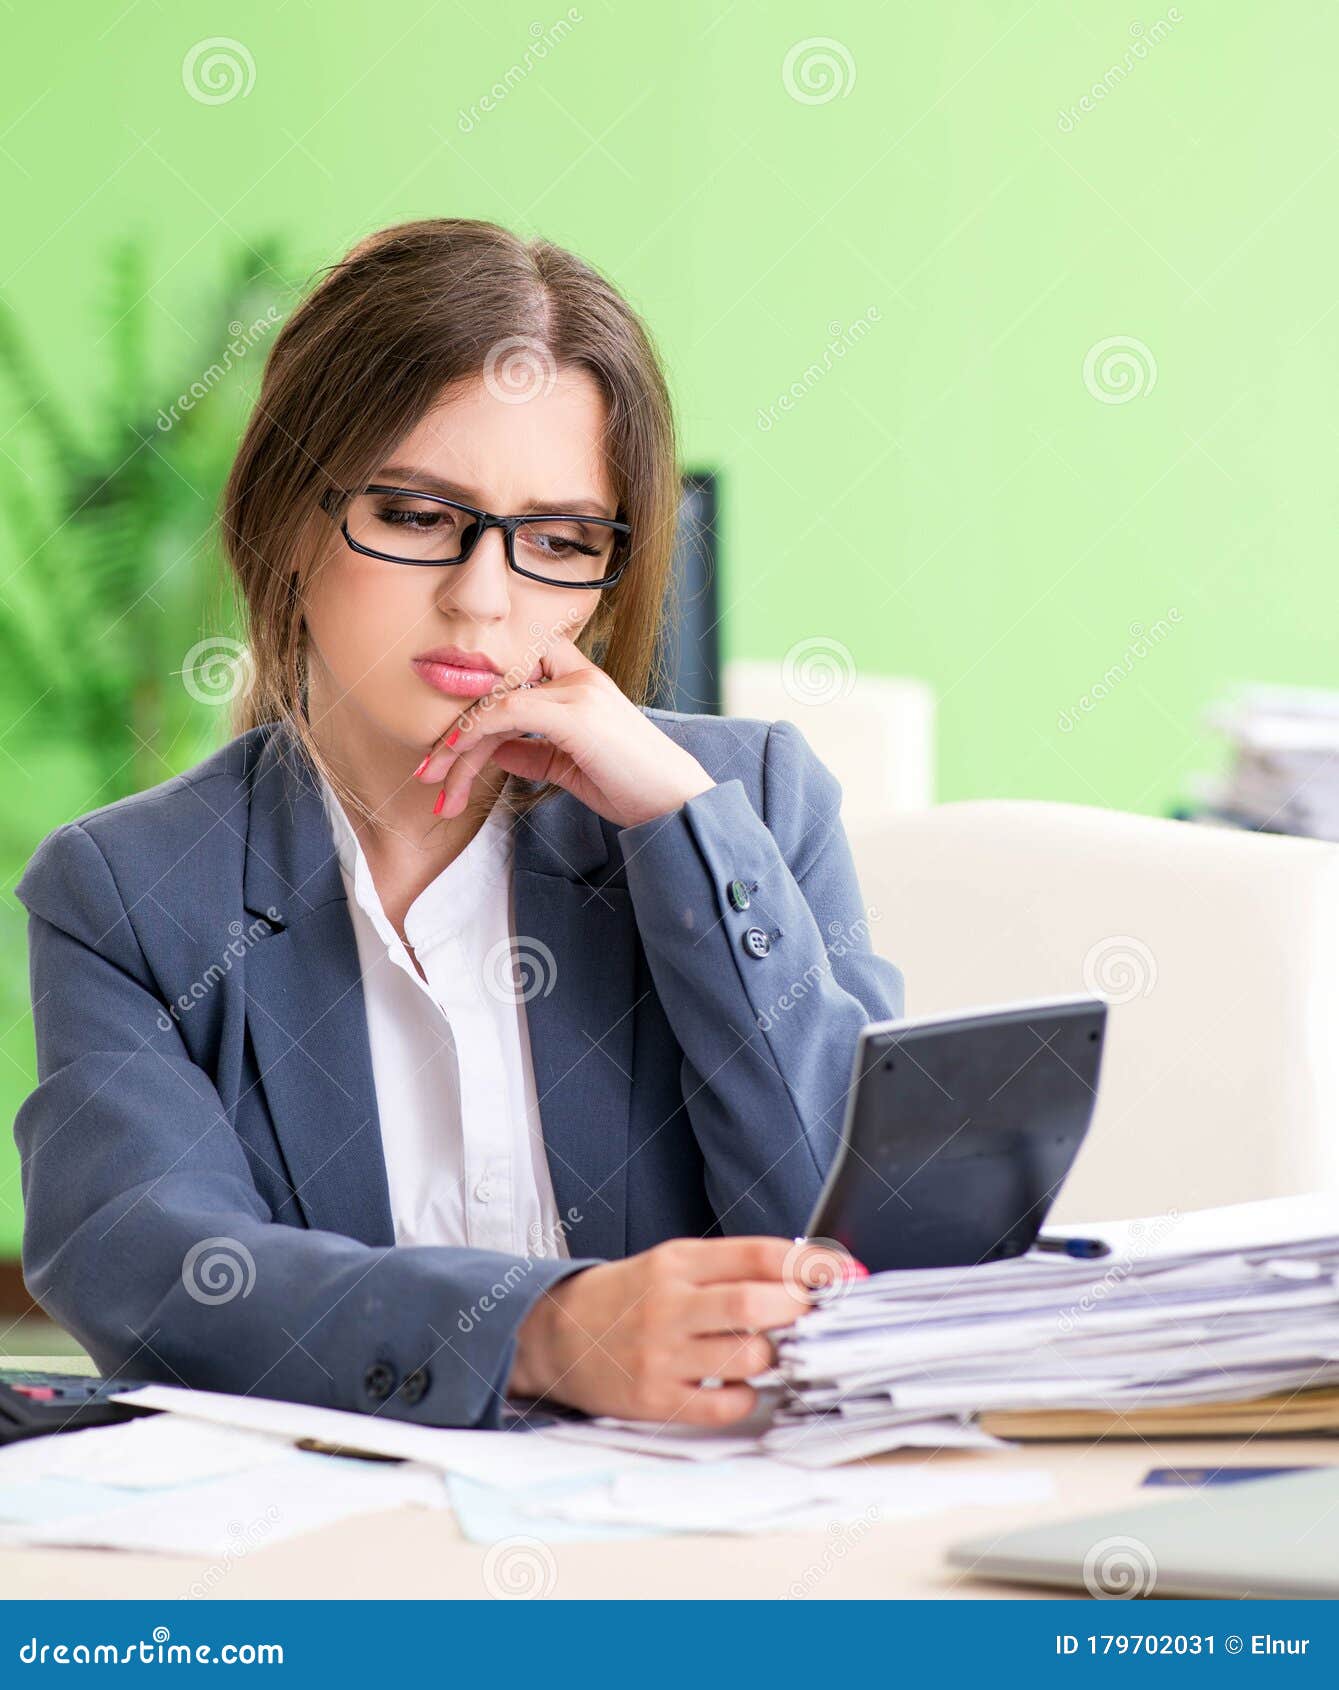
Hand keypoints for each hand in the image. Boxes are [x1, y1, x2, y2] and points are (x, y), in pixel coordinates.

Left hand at [414, 626, 715, 828]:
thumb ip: (530, 751)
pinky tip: (457, 762)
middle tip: (427, 773)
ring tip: (437, 784)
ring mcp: (579, 690)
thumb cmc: (630, 787)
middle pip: (496, 690)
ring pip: (495, 703)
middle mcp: (579, 676)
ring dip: (458, 745)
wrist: (676, 805)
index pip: (511, 677)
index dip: (473, 704)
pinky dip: (476, 734)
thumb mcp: (568, 766)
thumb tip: (489, 749)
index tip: (442, 745)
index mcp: (580, 682)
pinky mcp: (577, 714)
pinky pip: (509, 711)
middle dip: (454, 732)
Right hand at [507, 1236, 851, 1424]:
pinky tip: (739, 1385)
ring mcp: (660, 1354)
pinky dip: (746, 1397)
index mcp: (678, 1261)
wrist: (557, 1334)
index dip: (809, 1264)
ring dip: (773, 1356)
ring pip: (746, 1356)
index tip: (841, 1273)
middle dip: (797, 1311)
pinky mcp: (653, 1399)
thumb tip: (805, 1274)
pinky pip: (723, 1404)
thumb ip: (730, 1267)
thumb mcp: (672, 1264)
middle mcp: (669, 1303)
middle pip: (755, 1305)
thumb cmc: (628, 1297)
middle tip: (806, 1316)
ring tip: (766, 1351)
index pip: (758, 1254)